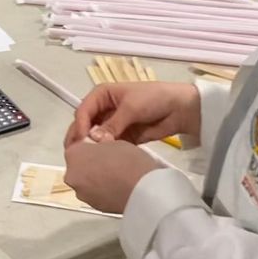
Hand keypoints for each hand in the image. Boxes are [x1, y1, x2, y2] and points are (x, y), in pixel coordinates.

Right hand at [64, 82, 200, 148]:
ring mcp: (113, 124)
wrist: (180, 109)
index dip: (80, 125)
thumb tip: (94, 139)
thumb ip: (112, 124)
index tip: (81, 140)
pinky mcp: (123, 137)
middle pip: (85, 125)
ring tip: (88, 161)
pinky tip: (102, 163)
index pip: (83, 111)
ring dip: (92, 147)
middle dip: (81, 138)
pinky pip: (109, 145)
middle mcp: (104, 109)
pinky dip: (105, 152)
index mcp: (102, 95)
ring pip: (95, 137)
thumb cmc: (153, 99)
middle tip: (77, 154)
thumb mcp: (131, 108)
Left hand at [64, 140, 161, 212]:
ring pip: (85, 181)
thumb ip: (101, 142)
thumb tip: (100, 143)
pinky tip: (116, 186)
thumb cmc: (129, 162)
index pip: (76, 145)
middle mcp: (72, 175)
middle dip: (90, 162)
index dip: (90, 144)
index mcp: (73, 154)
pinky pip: (94, 194)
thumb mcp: (115, 141)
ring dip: (95, 177)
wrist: (143, 192)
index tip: (102, 144)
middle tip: (109, 159)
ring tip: (115, 174)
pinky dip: (101, 190)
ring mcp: (81, 193)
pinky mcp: (93, 206)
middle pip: (78, 165)